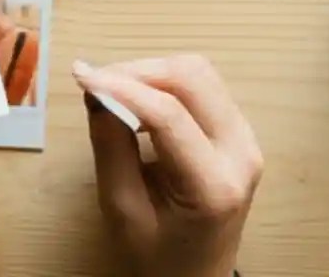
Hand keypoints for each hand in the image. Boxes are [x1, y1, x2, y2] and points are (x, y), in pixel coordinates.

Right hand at [74, 56, 262, 276]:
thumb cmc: (157, 258)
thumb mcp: (122, 211)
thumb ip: (111, 148)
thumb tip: (96, 91)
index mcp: (214, 185)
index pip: (170, 115)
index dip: (122, 87)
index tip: (81, 77)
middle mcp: (242, 153)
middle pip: (193, 79)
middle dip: (138, 70)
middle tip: (95, 81)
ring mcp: (247, 140)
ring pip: (200, 74)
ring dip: (152, 72)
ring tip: (112, 90)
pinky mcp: (239, 132)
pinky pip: (204, 88)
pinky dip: (165, 84)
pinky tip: (136, 100)